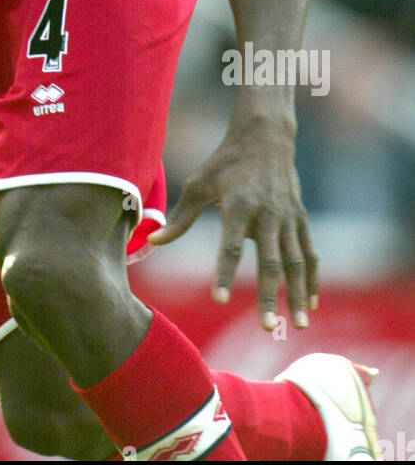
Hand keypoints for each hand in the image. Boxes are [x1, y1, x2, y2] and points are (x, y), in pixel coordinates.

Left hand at [147, 124, 318, 330]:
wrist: (265, 137)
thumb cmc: (225, 163)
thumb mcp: (198, 184)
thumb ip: (180, 217)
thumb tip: (152, 239)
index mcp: (239, 205)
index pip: (230, 246)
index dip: (223, 273)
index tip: (218, 299)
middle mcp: (267, 214)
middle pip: (269, 261)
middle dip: (268, 295)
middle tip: (266, 327)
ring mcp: (288, 218)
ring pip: (295, 262)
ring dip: (296, 294)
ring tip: (297, 325)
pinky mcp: (300, 219)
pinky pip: (309, 252)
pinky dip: (311, 278)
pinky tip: (310, 303)